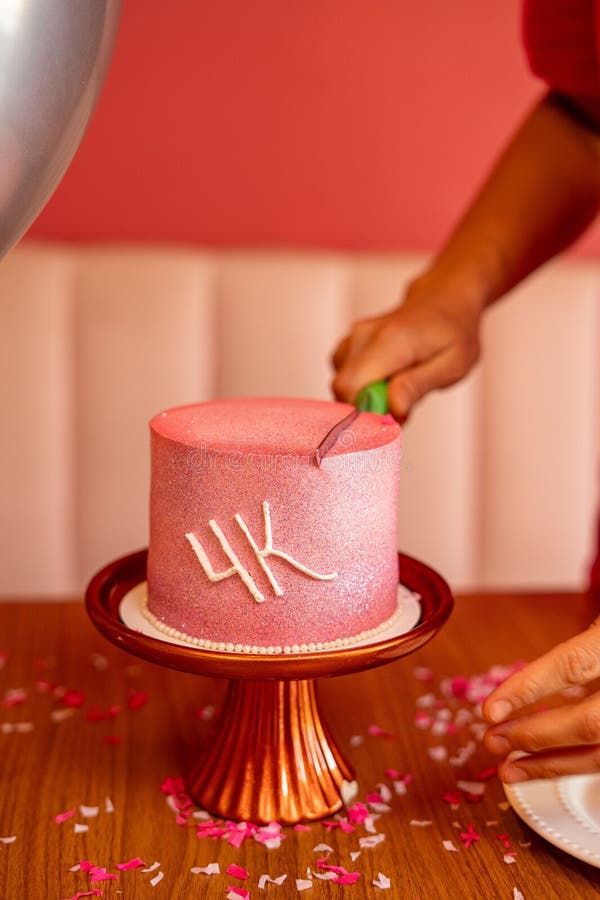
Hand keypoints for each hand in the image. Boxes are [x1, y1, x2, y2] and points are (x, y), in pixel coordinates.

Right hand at [331, 276, 480, 420]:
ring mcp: (353, 335)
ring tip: (397, 386)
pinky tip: (386, 378)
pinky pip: (344, 375)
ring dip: (367, 396)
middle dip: (368, 407)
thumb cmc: (454, 335)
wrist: (444, 301)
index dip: (365, 411)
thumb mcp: (452, 365)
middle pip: (341, 388)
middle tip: (401, 403)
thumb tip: (394, 409)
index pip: (350, 386)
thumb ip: (417, 386)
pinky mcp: (349, 341)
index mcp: (391, 341)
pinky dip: (362, 385)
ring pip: (342, 384)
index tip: (396, 415)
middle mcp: (365, 334)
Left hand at [482, 619, 599, 781]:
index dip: (527, 687)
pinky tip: (555, 767)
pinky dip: (583, 765)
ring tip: (512, 769)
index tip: (489, 709)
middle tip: (492, 742)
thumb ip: (580, 651)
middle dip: (536, 737)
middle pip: (590, 722)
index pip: (571, 663)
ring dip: (555, 765)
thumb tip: (517, 690)